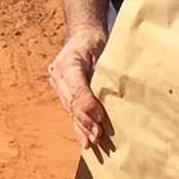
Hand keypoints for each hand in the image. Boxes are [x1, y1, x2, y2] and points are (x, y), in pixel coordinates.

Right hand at [49, 28, 112, 154]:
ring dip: (82, 127)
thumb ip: (106, 70)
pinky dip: (78, 128)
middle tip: (99, 135)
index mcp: (69, 61)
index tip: (99, 117)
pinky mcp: (63, 93)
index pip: (77, 87)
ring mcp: (58, 85)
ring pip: (70, 110)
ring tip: (93, 141)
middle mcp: (59, 74)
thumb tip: (120, 92)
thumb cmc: (98, 42)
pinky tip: (85, 143)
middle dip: (85, 120)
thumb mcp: (104, 49)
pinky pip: (70, 112)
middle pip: (72, 101)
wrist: (84, 35)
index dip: (87, 104)